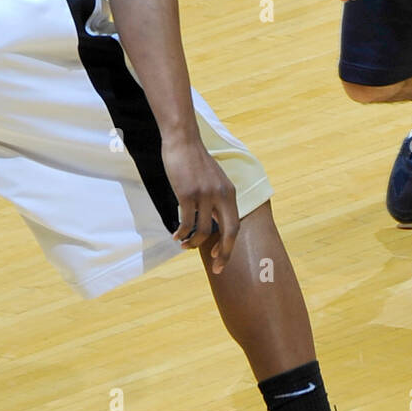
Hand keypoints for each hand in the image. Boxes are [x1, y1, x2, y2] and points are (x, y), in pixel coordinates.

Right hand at [162, 135, 238, 273]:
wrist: (183, 141)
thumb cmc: (195, 162)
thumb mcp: (213, 181)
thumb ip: (216, 200)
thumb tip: (213, 224)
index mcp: (230, 193)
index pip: (235, 226)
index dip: (229, 245)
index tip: (220, 258)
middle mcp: (221, 195)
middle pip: (228, 232)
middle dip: (224, 254)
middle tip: (217, 269)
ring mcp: (205, 195)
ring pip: (202, 230)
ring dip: (193, 242)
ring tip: (184, 245)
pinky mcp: (188, 194)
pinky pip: (186, 222)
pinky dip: (181, 232)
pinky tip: (176, 235)